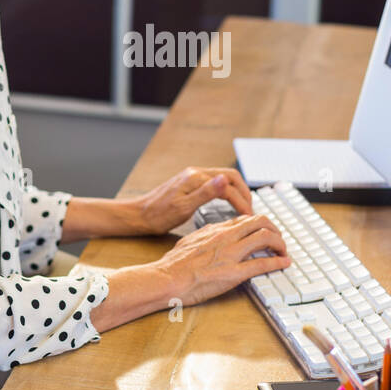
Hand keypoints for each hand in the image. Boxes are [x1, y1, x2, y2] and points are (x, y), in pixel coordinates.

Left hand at [132, 166, 253, 234]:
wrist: (139, 215)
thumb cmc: (158, 215)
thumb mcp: (183, 208)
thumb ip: (205, 194)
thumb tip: (225, 180)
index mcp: (195, 178)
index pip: (229, 186)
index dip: (242, 201)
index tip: (249, 216)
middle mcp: (195, 173)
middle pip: (231, 176)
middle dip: (244, 192)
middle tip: (251, 210)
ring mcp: (193, 177)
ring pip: (224, 179)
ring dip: (237, 191)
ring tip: (244, 208)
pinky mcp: (190, 183)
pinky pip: (216, 183)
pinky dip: (227, 192)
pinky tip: (228, 204)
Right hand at [156, 214, 289, 307]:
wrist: (166, 279)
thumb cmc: (172, 264)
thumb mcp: (189, 240)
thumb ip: (204, 235)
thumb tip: (210, 233)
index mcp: (215, 230)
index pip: (245, 219)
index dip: (260, 224)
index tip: (265, 232)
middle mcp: (226, 237)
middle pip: (260, 222)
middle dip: (275, 229)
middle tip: (279, 240)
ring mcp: (230, 254)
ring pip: (265, 237)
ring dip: (280, 244)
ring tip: (283, 252)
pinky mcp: (233, 273)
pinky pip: (261, 264)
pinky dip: (277, 262)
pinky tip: (284, 264)